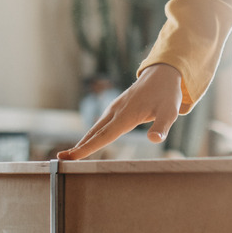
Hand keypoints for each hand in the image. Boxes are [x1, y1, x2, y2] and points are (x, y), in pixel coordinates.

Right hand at [59, 64, 182, 159]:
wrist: (162, 73)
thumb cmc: (167, 95)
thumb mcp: (170, 112)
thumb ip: (162, 126)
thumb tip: (155, 139)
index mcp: (126, 115)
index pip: (103, 136)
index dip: (86, 148)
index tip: (70, 157)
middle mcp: (116, 112)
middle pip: (94, 133)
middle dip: (78, 147)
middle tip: (61, 159)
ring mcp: (114, 109)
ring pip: (95, 128)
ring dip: (83, 141)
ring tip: (70, 154)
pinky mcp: (116, 108)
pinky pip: (101, 124)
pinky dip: (91, 134)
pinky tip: (88, 141)